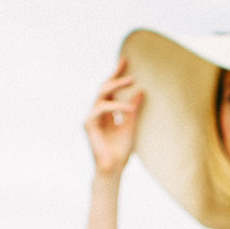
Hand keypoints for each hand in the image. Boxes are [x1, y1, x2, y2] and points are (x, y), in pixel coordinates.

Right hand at [84, 57, 144, 175]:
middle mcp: (98, 112)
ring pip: (102, 95)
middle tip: (125, 62)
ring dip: (116, 86)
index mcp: (107, 112)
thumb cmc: (121, 150)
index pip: (111, 89)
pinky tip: (128, 108)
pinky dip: (115, 107)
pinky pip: (101, 109)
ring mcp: (92, 117)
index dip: (117, 74)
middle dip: (114, 74)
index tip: (125, 59)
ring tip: (131, 81)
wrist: (113, 168)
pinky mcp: (88, 124)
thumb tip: (141, 91)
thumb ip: (133, 108)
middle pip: (104, 87)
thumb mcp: (131, 124)